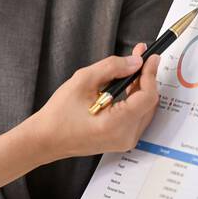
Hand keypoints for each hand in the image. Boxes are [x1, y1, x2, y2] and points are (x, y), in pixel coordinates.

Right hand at [25, 43, 160, 162]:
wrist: (46, 139)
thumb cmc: (59, 114)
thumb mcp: (83, 81)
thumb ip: (112, 67)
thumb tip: (135, 62)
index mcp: (116, 124)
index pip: (146, 96)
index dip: (150, 74)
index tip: (151, 57)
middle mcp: (124, 137)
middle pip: (148, 103)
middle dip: (145, 78)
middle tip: (138, 58)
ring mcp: (124, 141)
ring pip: (144, 109)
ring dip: (140, 88)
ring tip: (130, 70)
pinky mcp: (121, 140)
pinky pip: (136, 117)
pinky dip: (134, 100)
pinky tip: (125, 86)